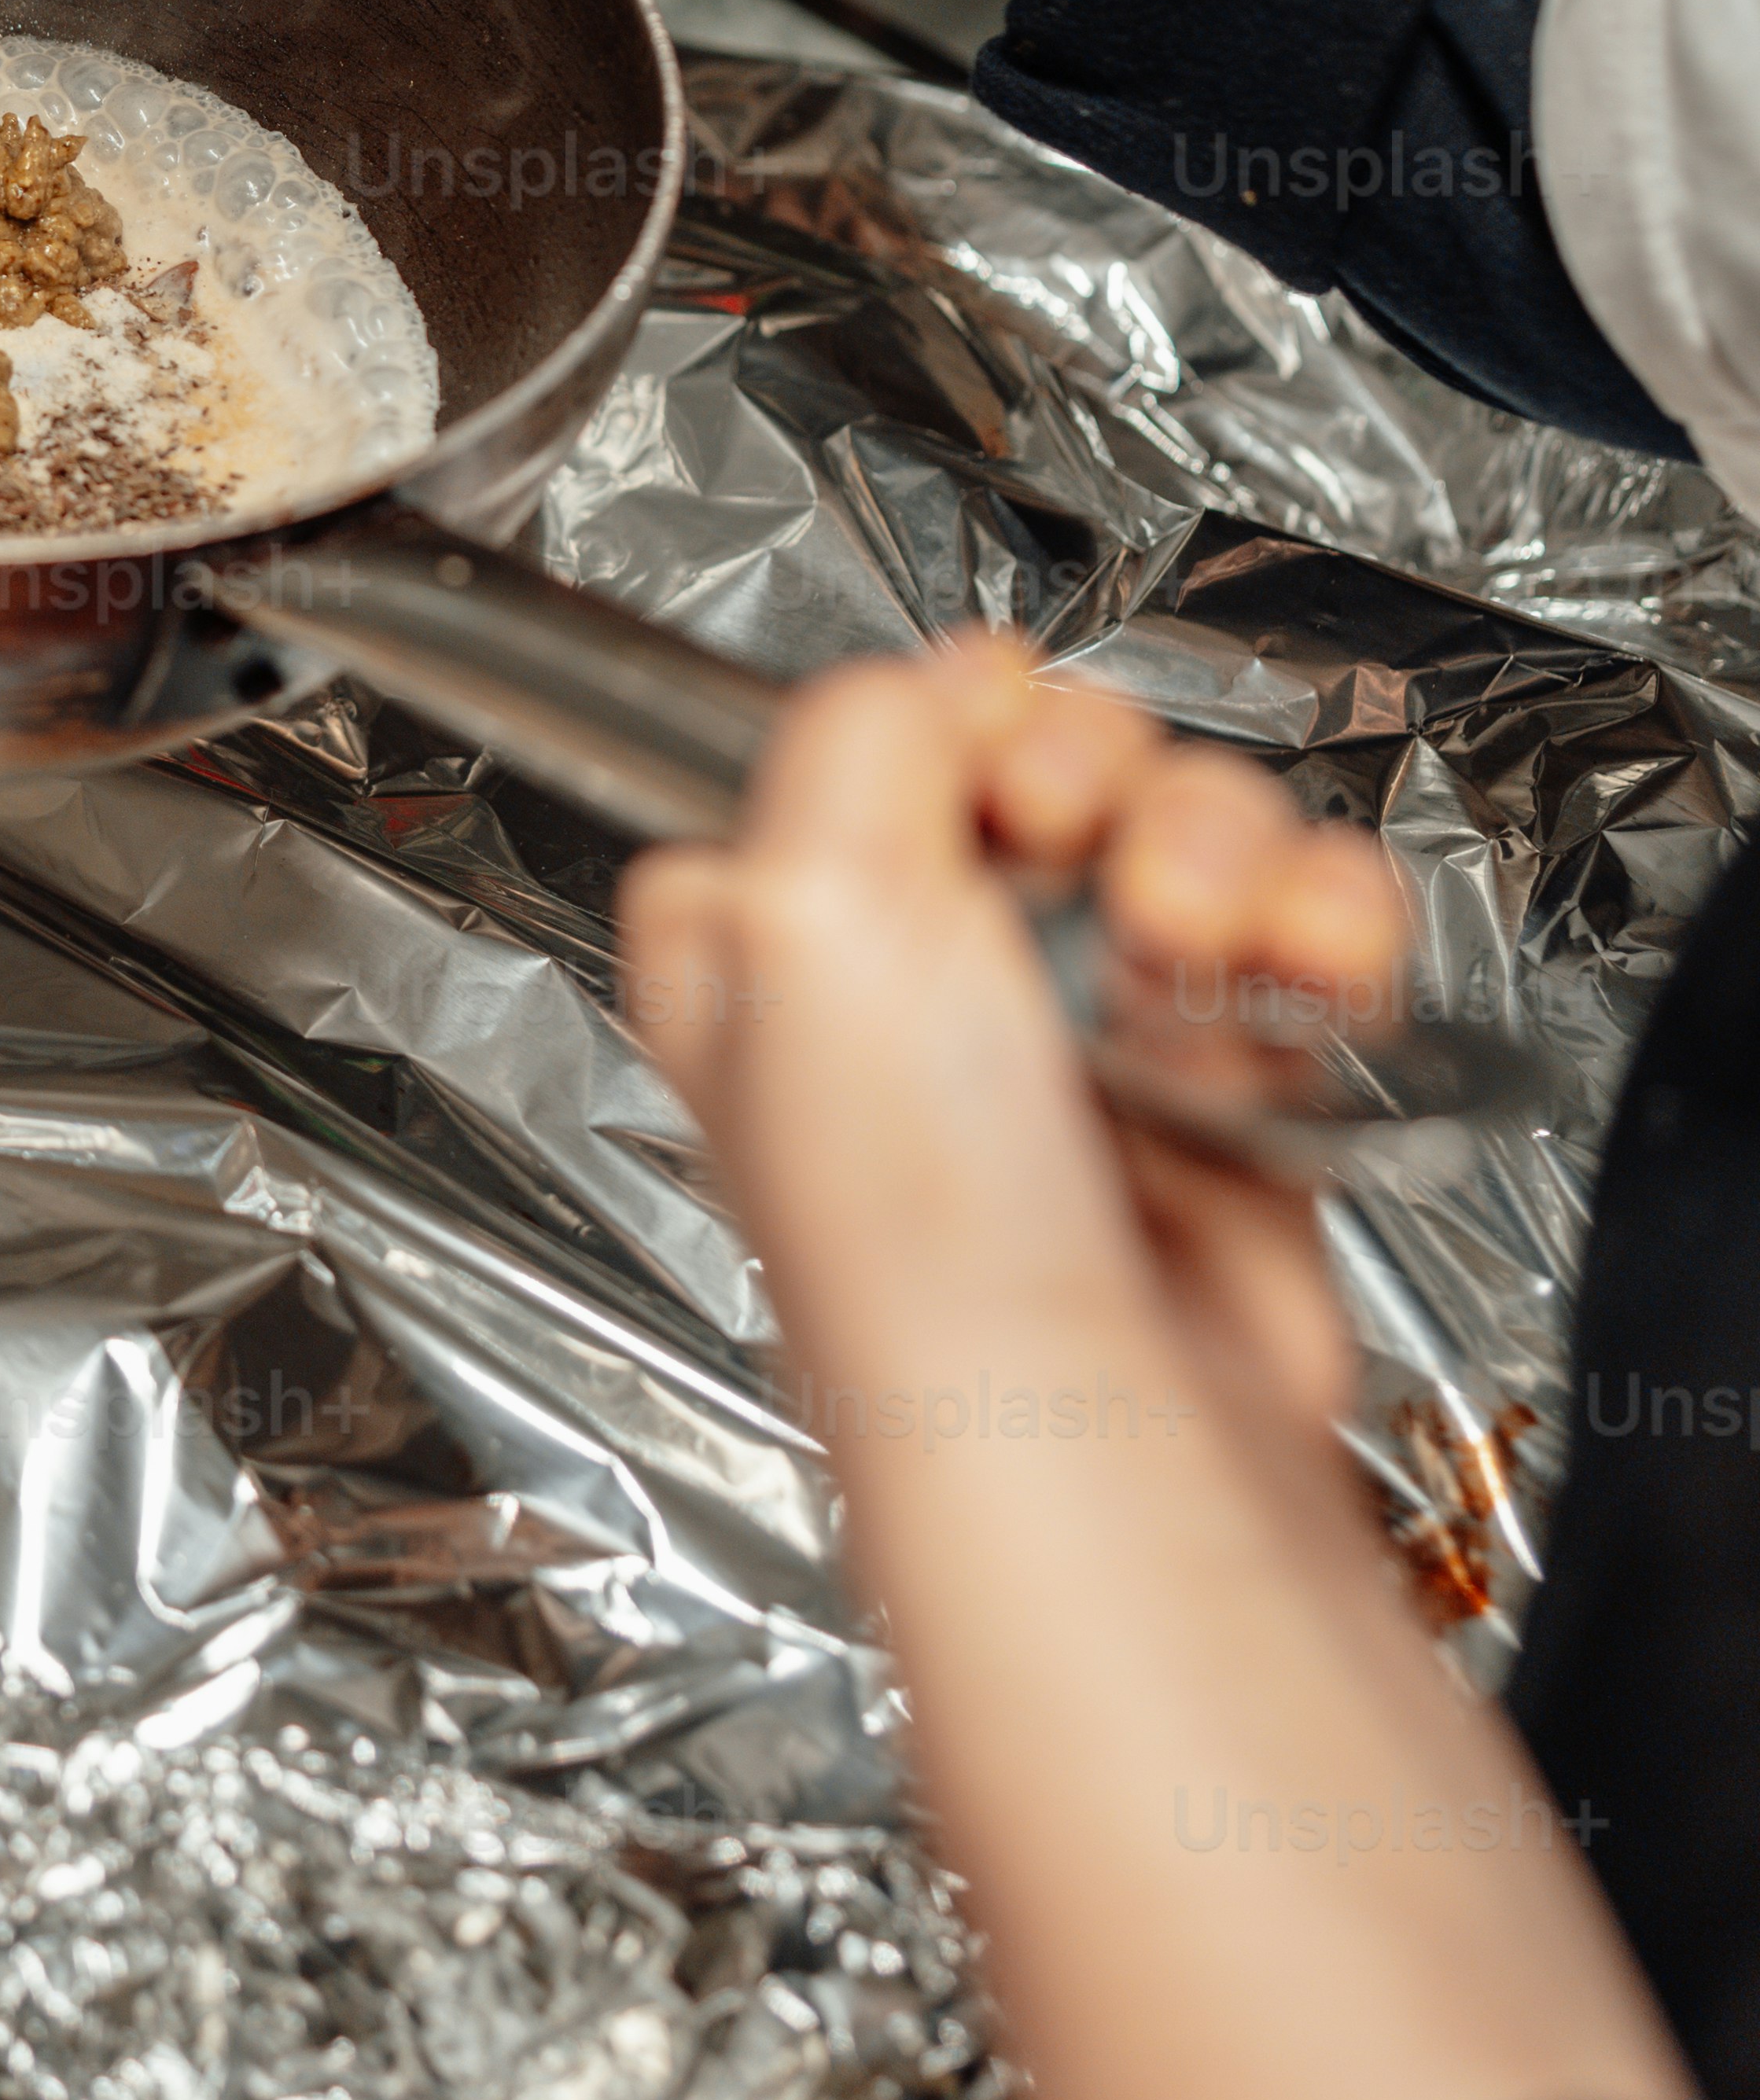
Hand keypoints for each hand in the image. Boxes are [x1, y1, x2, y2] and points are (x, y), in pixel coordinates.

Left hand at [626, 634, 1407, 1480]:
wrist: (1102, 1419)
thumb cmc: (915, 1218)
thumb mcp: (794, 903)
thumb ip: (854, 728)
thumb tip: (953, 680)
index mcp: (775, 939)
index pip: (861, 742)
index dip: (936, 719)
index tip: (975, 746)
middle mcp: (921, 979)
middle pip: (1039, 759)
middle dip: (1092, 769)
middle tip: (1077, 839)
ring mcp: (1082, 1032)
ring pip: (1189, 827)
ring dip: (1220, 850)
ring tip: (1189, 941)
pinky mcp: (1231, 1083)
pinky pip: (1305, 925)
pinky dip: (1326, 924)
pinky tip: (1298, 972)